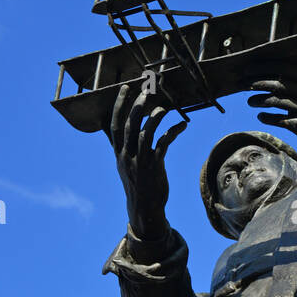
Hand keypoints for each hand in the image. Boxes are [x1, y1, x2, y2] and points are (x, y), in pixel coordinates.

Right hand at [109, 84, 186, 240]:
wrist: (144, 209)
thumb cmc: (137, 184)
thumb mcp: (125, 165)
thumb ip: (122, 148)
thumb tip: (116, 133)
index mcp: (119, 154)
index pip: (114, 125)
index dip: (119, 105)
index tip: (125, 87)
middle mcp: (127, 155)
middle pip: (130, 125)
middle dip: (137, 105)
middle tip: (146, 90)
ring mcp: (140, 161)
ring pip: (145, 132)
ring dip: (155, 117)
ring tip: (163, 108)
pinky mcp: (154, 166)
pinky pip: (163, 144)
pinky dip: (172, 132)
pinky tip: (182, 126)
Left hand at [247, 65, 296, 173]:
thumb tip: (280, 73)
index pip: (287, 69)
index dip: (267, 66)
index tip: (251, 66)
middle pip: (280, 84)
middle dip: (259, 82)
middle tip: (244, 83)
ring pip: (278, 102)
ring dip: (260, 100)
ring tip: (249, 101)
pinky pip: (281, 121)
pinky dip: (269, 118)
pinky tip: (260, 116)